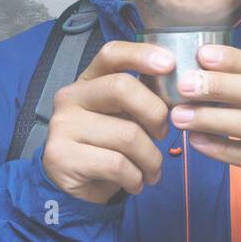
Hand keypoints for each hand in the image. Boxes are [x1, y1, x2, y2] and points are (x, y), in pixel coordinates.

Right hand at [41, 41, 173, 204]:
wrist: (75, 188)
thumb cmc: (108, 147)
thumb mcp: (124, 118)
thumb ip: (142, 100)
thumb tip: (179, 94)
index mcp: (89, 81)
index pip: (112, 54)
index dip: (141, 54)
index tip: (170, 65)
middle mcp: (70, 97)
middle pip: (122, 88)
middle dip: (155, 114)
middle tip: (163, 134)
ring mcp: (62, 126)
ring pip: (127, 135)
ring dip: (151, 159)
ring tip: (152, 171)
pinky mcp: (61, 156)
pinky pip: (117, 164)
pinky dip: (136, 178)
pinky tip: (135, 182)